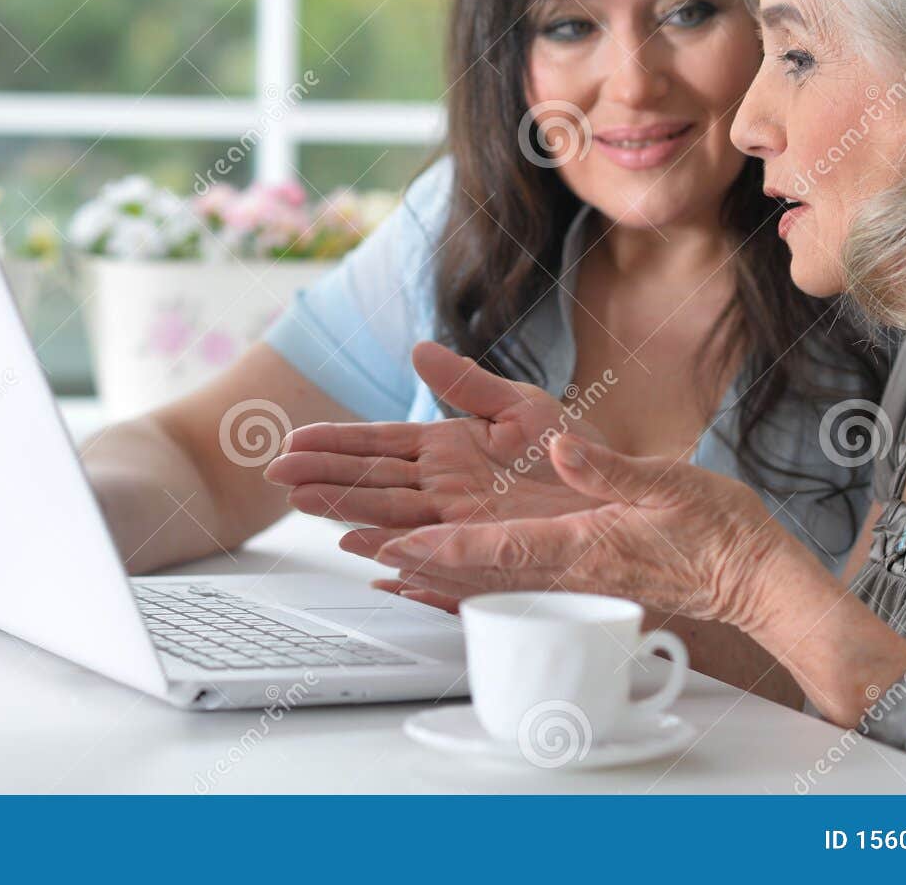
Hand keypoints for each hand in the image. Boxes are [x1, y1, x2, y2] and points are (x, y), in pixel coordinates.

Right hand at [263, 340, 609, 527]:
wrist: (627, 496)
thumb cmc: (576, 450)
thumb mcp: (522, 406)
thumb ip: (468, 384)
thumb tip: (419, 349)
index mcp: (447, 452)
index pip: (379, 446)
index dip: (337, 444)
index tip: (294, 441)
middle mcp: (446, 491)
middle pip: (374, 484)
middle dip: (325, 478)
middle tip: (278, 474)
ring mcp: (464, 523)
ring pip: (395, 518)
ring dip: (348, 512)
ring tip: (304, 505)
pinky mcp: (489, 551)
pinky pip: (440, 556)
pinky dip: (404, 554)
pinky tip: (372, 552)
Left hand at [356, 432, 793, 630]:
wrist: (749, 577)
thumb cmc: (717, 529)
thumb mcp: (671, 484)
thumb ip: (611, 469)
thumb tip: (563, 449)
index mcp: (586, 545)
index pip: (503, 550)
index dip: (446, 547)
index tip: (399, 543)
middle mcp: (567, 572)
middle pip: (473, 571)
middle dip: (409, 556)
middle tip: (350, 541)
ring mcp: (568, 583)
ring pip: (479, 581)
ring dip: (420, 568)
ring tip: (366, 553)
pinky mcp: (574, 582)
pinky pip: (503, 586)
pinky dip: (456, 581)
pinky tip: (428, 577)